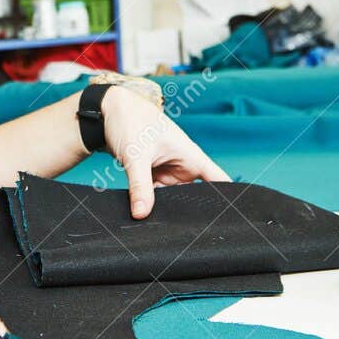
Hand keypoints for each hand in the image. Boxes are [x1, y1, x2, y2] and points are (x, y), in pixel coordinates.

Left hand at [101, 85, 230, 218]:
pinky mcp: (153, 175)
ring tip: (155, 220)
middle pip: (194, 195)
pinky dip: (150, 201)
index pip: (219, 180)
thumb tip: (141, 214)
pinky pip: (155, 194)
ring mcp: (168, 172)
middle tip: (177, 227)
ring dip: (164, 207)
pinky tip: (143, 210)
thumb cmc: (130, 120)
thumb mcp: (136, 156)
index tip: (228, 217)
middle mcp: (182, 165)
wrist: (109, 111)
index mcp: (190, 156)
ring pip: (171, 198)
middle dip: (187, 210)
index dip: (228, 198)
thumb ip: (140, 186)